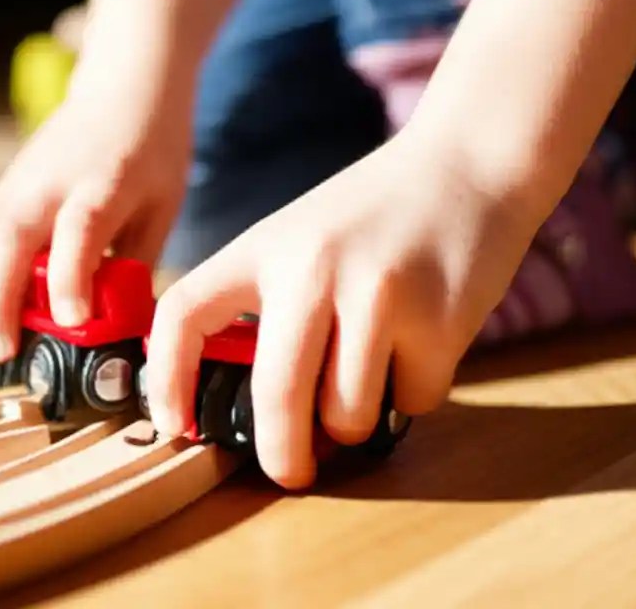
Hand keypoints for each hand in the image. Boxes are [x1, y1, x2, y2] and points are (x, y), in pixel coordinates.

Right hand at [0, 76, 190, 362]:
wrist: (122, 88)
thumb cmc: (149, 152)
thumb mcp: (162, 207)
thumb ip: (135, 264)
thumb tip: (116, 327)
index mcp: (104, 185)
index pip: (79, 228)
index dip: (71, 276)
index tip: (72, 319)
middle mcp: (49, 184)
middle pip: (7, 239)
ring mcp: (15, 186)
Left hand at [144, 128, 548, 488]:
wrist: (469, 163)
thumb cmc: (376, 215)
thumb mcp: (300, 238)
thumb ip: (268, 304)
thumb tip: (254, 410)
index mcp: (263, 246)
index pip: (184, 312)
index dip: (166, 379)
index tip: (173, 425)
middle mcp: (313, 268)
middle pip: (276, 394)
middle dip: (280, 455)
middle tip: (289, 473)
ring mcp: (377, 294)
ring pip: (347, 413)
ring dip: (356, 421)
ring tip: (372, 375)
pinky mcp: (439, 320)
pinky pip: (412, 399)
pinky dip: (414, 391)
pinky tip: (424, 341)